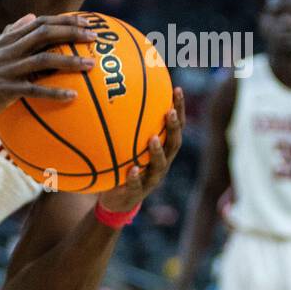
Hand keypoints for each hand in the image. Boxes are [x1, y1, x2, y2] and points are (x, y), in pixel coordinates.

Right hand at [0, 13, 96, 123]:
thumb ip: (10, 34)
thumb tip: (31, 16)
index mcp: (8, 42)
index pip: (39, 23)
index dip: (63, 20)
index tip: (86, 21)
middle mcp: (9, 52)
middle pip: (44, 35)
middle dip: (71, 34)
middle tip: (94, 37)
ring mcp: (7, 70)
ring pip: (43, 61)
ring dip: (69, 62)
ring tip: (90, 65)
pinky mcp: (5, 90)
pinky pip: (34, 90)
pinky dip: (54, 93)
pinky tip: (73, 97)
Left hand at [98, 87, 184, 212]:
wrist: (116, 200)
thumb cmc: (122, 166)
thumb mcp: (124, 146)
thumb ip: (124, 127)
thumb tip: (111, 95)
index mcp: (162, 150)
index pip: (175, 127)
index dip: (179, 109)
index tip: (177, 89)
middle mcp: (162, 163)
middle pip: (174, 143)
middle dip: (174, 128)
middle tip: (170, 112)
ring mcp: (151, 179)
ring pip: (160, 165)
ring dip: (157, 152)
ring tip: (152, 139)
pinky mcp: (137, 193)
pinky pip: (137, 185)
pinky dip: (135, 177)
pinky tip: (133, 170)